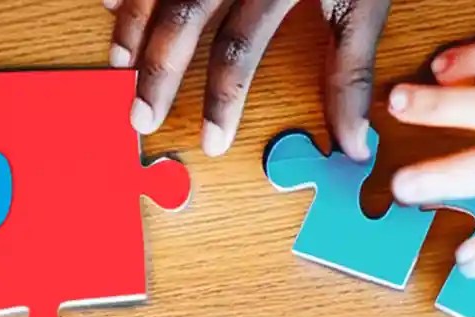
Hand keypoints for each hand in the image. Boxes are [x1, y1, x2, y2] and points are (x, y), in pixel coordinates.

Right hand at [105, 0, 390, 157]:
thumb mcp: (364, 3)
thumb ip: (351, 71)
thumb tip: (353, 144)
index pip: (237, 48)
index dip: (222, 99)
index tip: (212, 142)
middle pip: (183, 18)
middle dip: (158, 72)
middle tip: (141, 118)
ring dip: (132, 25)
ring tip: (120, 66)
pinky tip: (110, 3)